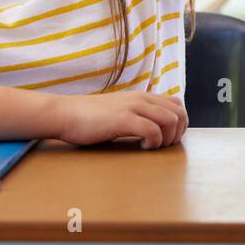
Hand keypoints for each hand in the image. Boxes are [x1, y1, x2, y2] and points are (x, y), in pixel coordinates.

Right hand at [52, 91, 188, 149]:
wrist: (65, 113)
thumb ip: (137, 114)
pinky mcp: (123, 119)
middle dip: (178, 133)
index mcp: (143, 96)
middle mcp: (142, 98)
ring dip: (167, 138)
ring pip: (171, 120)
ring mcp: (133, 107)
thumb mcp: (119, 110)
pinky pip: (152, 130)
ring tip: (152, 147)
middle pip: (180, 113)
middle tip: (162, 146)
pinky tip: (142, 147)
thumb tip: (154, 129)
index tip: (167, 138)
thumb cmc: (90, 118)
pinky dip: (153, 142)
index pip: (177, 105)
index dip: (180, 124)